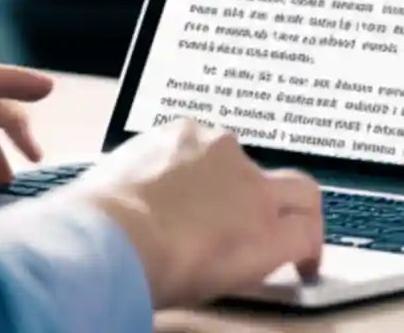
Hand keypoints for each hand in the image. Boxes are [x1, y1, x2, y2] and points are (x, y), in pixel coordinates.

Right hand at [65, 119, 322, 307]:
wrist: (111, 235)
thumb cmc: (93, 218)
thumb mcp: (113, 179)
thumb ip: (138, 182)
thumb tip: (132, 206)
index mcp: (183, 136)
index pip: (216, 153)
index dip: (221, 182)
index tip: (215, 204)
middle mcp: (223, 150)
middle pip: (260, 167)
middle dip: (263, 193)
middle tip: (260, 221)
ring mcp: (251, 186)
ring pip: (298, 193)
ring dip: (293, 217)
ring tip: (294, 246)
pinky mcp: (268, 226)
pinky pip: (305, 233)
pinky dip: (310, 250)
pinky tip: (307, 268)